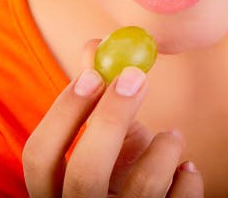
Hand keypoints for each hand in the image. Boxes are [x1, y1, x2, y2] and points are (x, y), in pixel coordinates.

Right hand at [22, 41, 202, 196]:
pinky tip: (184, 169)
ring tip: (172, 136)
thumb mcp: (102, 142)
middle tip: (136, 76)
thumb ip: (95, 97)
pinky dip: (187, 177)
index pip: (39, 155)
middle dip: (111, 119)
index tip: (94, 72)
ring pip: (142, 187)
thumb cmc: (120, 174)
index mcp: (53, 191)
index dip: (64, 112)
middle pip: (85, 174)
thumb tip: (95, 44)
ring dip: (163, 147)